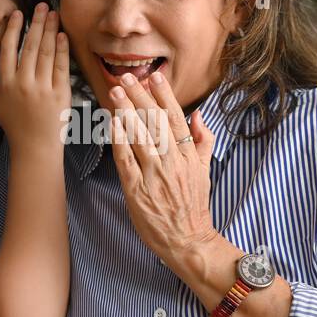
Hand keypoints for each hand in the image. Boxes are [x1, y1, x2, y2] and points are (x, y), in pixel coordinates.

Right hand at [0, 3, 70, 152]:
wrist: (35, 147)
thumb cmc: (15, 125)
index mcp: (6, 84)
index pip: (8, 50)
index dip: (14, 30)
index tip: (19, 14)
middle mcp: (23, 84)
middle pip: (29, 47)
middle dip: (37, 23)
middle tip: (42, 6)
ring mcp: (42, 89)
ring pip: (45, 53)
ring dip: (50, 31)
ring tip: (54, 15)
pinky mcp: (59, 94)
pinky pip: (60, 67)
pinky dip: (62, 50)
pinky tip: (62, 36)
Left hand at [107, 70, 218, 272]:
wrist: (188, 240)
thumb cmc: (193, 205)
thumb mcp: (205, 170)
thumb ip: (202, 141)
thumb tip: (198, 115)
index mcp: (188, 155)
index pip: (176, 118)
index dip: (164, 95)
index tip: (154, 77)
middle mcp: (172, 162)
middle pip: (155, 123)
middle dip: (140, 97)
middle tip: (126, 78)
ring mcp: (154, 175)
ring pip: (140, 137)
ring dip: (126, 112)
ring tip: (115, 93)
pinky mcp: (137, 190)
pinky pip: (126, 160)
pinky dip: (119, 141)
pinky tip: (111, 124)